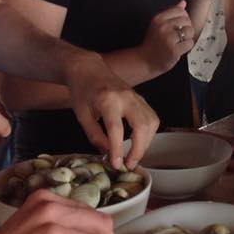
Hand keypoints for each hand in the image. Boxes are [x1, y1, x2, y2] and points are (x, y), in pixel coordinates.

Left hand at [63, 54, 159, 170]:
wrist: (88, 68)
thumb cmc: (82, 91)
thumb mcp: (81, 114)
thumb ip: (94, 134)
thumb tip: (107, 153)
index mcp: (107, 99)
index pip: (116, 128)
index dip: (117, 149)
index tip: (116, 164)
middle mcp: (126, 96)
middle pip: (141, 125)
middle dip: (139, 149)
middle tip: (129, 164)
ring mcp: (136, 96)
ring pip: (151, 122)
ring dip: (146, 143)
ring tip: (133, 156)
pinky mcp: (141, 98)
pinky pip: (152, 117)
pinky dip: (149, 133)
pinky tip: (139, 142)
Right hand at [141, 1, 193, 74]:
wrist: (145, 60)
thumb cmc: (154, 42)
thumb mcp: (159, 24)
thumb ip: (171, 12)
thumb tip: (183, 2)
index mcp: (159, 18)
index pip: (180, 11)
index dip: (183, 18)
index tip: (178, 26)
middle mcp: (163, 27)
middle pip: (186, 20)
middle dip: (186, 28)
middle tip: (179, 36)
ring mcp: (168, 39)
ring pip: (189, 31)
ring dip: (188, 37)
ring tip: (180, 42)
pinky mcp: (174, 50)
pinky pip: (189, 43)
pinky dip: (187, 46)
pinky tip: (180, 48)